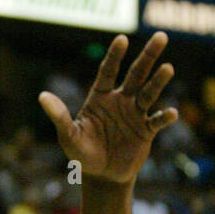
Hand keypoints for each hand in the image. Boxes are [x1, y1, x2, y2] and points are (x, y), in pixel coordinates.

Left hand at [39, 32, 177, 183]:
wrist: (101, 176)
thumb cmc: (82, 153)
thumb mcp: (69, 136)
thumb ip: (59, 116)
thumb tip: (42, 96)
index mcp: (100, 97)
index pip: (108, 71)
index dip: (115, 56)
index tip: (122, 39)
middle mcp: (120, 101)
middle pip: (136, 74)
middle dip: (148, 56)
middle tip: (161, 37)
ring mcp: (135, 114)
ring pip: (149, 93)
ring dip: (158, 81)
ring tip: (168, 68)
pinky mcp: (146, 131)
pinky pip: (156, 121)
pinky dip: (164, 117)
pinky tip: (172, 113)